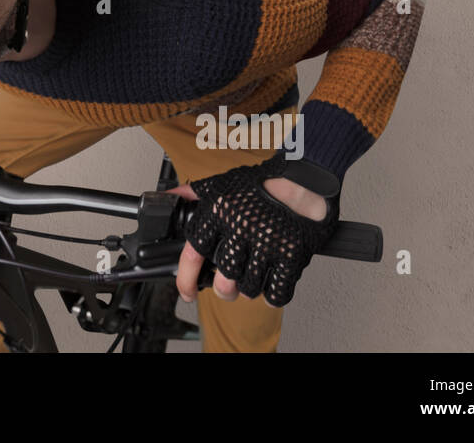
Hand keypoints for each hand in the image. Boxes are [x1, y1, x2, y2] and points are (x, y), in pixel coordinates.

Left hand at [168, 155, 339, 307]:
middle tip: (226, 286)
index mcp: (217, 213)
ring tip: (251, 275)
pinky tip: (271, 283)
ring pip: (248, 288)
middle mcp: (239, 230)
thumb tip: (168, 199)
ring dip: (248, 288)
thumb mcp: (221, 184)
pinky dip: (272, 294)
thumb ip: (192, 194)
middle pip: (223, 281)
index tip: (187, 292)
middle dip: (223, 289)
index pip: (193, 255)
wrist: (305, 179)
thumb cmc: (263, 182)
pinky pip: (277, 292)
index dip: (186, 280)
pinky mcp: (291, 255)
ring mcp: (266, 244)